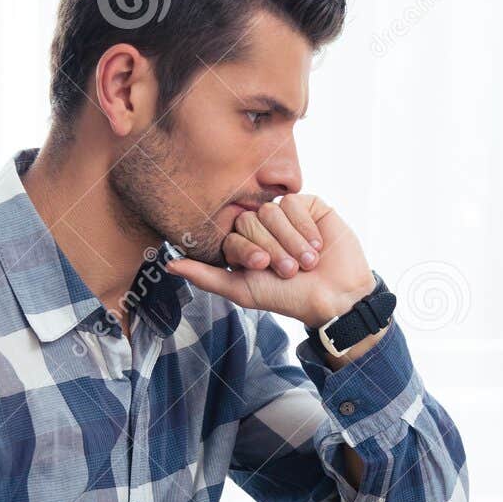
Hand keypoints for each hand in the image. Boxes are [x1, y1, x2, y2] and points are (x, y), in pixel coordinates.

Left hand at [166, 193, 375, 328]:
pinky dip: (305, 228)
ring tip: (306, 262)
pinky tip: (316, 245)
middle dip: (271, 248)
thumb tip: (169, 265)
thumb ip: (206, 276)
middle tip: (288, 270)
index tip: (263, 269)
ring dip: (290, 242)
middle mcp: (263, 226)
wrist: (334, 296)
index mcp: (245, 243)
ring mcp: (286, 214)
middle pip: (251, 220)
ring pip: (273, 211)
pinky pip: (295, 203)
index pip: (233, 233)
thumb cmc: (287, 297)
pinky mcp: (310, 205)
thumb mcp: (242, 290)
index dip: (248, 251)